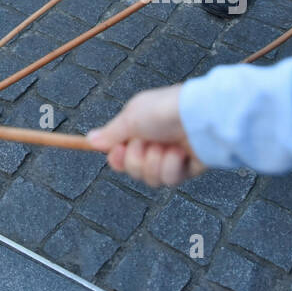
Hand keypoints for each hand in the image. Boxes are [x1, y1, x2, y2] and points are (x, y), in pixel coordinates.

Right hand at [87, 85, 203, 186]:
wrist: (200, 117)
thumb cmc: (164, 111)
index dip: (117, 157)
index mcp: (139, 129)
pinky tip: (180, 152)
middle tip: (146, 144)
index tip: (119, 152)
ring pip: (150, 177)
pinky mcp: (186, 169)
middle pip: (133, 169)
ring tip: (167, 147)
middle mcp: (153, 143)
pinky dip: (172, 165)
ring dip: (156, 162)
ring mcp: (169, 157)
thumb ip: (111, 134)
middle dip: (138, 159)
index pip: (120, 153)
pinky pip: (169, 179)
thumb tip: (91, 139)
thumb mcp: (131, 118)